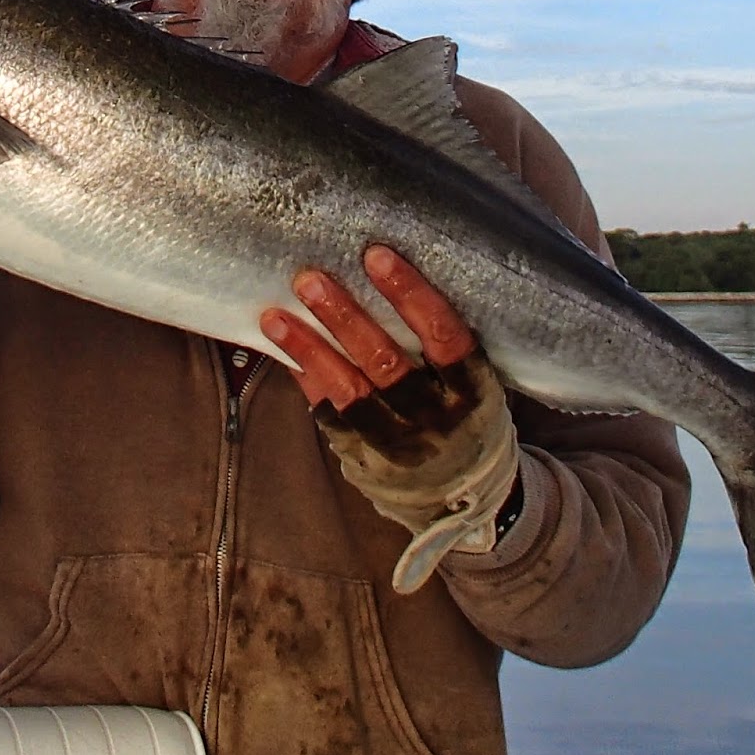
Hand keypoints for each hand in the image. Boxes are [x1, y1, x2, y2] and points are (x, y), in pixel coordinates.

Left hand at [261, 246, 519, 593]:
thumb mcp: (478, 387)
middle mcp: (435, 420)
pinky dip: (305, 376)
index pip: (445, 337)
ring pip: (349, 391)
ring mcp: (397, 444)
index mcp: (474, 393)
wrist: (465, 499)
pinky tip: (282, 346)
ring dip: (310, 348)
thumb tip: (383, 273)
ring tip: (276, 314)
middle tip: (312, 279)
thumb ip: (445, 345)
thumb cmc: (468, 420)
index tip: (378, 256)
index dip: (411, 295)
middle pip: (387, 362)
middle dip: (346, 317)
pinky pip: (328, 413)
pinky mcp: (363, 458)